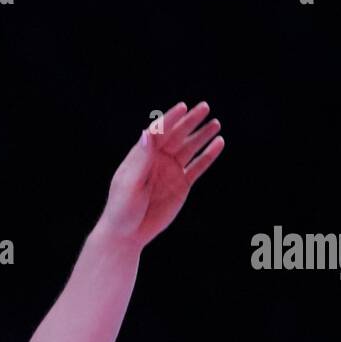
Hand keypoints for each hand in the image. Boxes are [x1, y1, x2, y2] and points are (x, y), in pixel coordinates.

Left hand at [99, 102, 223, 248]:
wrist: (128, 234)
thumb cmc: (122, 209)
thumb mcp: (130, 183)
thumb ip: (142, 158)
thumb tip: (148, 132)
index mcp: (142, 155)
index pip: (158, 132)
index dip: (170, 119)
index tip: (183, 107)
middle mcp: (157, 159)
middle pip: (177, 136)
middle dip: (190, 121)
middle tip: (205, 107)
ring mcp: (170, 171)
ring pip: (190, 149)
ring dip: (202, 136)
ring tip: (215, 123)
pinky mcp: (181, 185)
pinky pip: (198, 167)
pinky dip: (208, 156)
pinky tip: (218, 144)